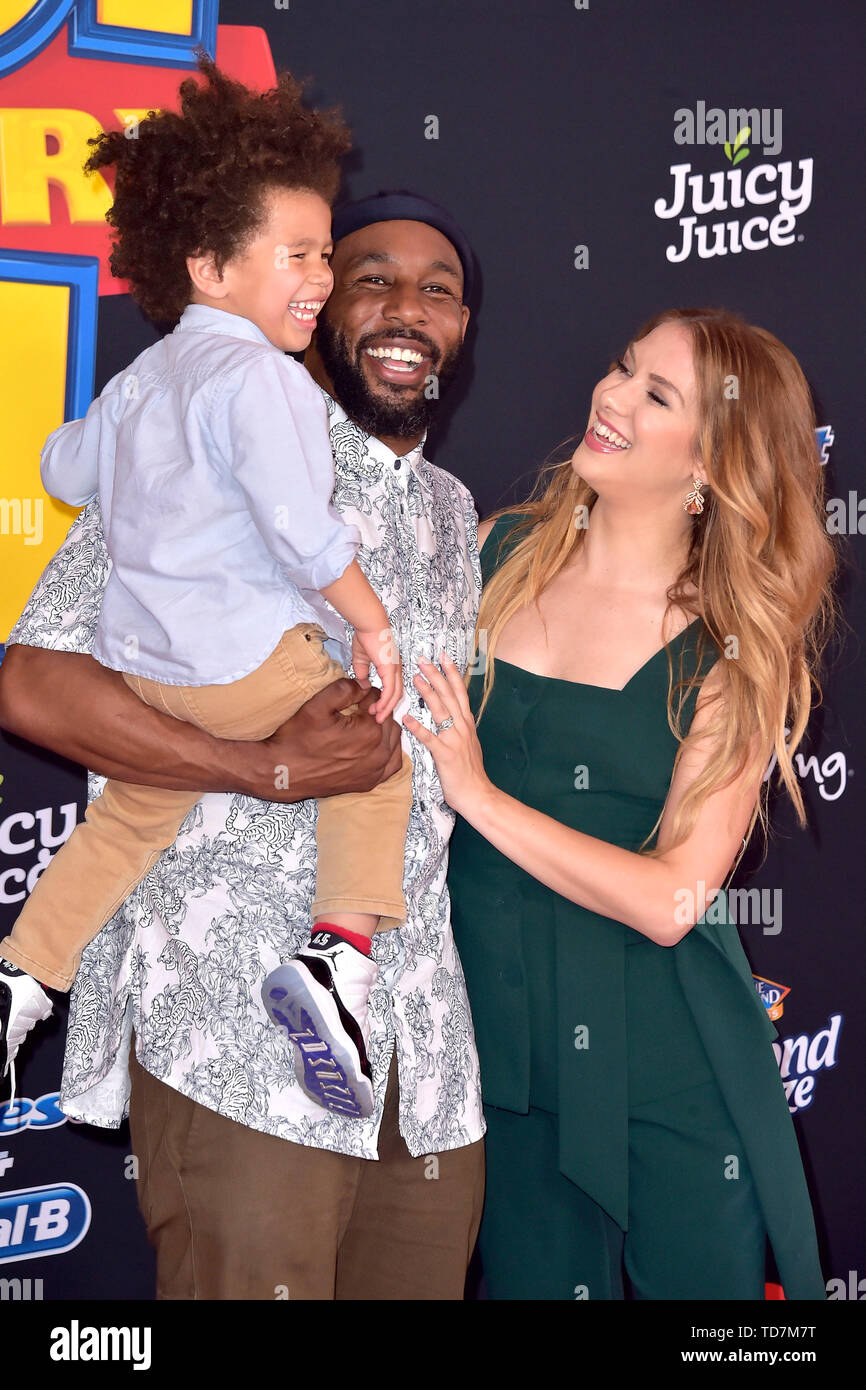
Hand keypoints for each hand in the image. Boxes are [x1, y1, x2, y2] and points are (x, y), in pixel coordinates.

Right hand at [262, 676, 401, 799]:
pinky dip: (387, 751)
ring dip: (383, 729)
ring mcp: (375, 771)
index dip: (363, 694)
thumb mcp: (317, 705)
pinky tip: (374, 746)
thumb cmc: (297, 740)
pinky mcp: (370, 782)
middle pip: (388, 718)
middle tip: (354, 711)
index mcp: (369, 732)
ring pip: (393, 739)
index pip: (378, 699)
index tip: (350, 699)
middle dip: (375, 711)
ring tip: (362, 726)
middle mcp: (378, 753)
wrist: (283, 773)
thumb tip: (365, 684)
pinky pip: (392, 764)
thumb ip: (345, 689)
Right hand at [351, 627, 402, 722]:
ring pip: (395, 695)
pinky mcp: (390, 669)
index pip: (393, 687)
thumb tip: (362, 683)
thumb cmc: (366, 635)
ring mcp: (395, 669)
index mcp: (391, 665)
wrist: (369, 624)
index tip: (376, 709)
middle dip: (388, 708)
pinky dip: (385, 701)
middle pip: (397, 694)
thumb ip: (362, 671)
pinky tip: (378, 709)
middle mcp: (396, 668)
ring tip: (377, 718)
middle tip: (378, 718)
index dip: (386, 700)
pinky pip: (390, 690)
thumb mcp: (362, 658)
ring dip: (386, 708)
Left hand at [402, 651, 490, 815]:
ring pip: (440, 711)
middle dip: (436, 675)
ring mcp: (454, 740)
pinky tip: (406, 718)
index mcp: (467, 724)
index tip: (443, 657)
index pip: (460, 692)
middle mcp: (462, 727)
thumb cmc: (471, 772)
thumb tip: (452, 716)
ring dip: (428, 693)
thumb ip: (459, 728)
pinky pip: (429, 738)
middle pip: (449, 695)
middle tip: (423, 660)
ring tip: (415, 678)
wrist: (478, 794)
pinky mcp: (445, 754)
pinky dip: (418, 727)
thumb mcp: (468, 744)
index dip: (451, 673)